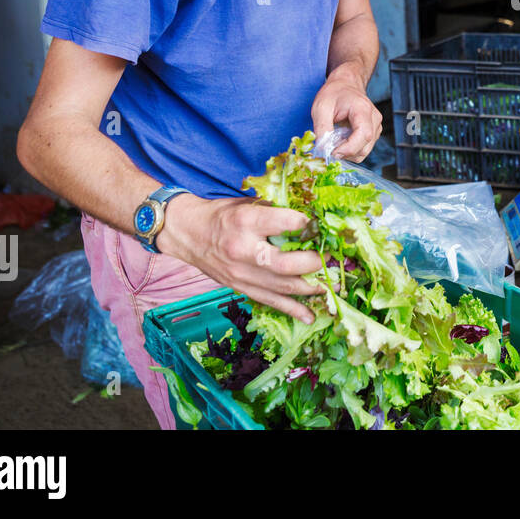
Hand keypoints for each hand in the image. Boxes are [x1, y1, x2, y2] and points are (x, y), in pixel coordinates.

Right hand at [158, 193, 323, 322]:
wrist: (187, 233)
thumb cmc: (221, 215)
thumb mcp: (247, 203)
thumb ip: (276, 211)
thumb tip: (310, 220)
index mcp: (246, 221)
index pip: (284, 223)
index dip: (307, 225)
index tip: (320, 225)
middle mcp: (243, 250)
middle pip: (285, 264)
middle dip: (313, 263)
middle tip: (330, 259)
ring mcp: (241, 274)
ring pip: (282, 287)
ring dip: (311, 288)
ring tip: (332, 286)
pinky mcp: (240, 288)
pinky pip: (270, 301)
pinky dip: (292, 310)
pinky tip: (311, 316)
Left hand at [310, 71, 381, 162]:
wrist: (345, 85)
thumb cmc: (333, 94)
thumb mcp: (321, 107)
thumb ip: (321, 128)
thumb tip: (323, 150)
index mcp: (363, 109)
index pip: (364, 135)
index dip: (348, 149)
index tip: (331, 152)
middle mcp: (374, 119)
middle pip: (364, 147)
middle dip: (345, 153)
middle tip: (328, 148)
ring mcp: (376, 126)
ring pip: (364, 152)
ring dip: (347, 153)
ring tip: (334, 142)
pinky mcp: (374, 132)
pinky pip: (363, 149)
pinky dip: (351, 151)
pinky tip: (341, 141)